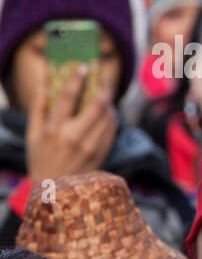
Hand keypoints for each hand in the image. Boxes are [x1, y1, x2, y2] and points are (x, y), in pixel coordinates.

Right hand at [26, 66, 117, 184]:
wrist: (57, 191)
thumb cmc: (41, 159)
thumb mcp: (32, 135)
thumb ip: (37, 110)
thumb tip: (44, 86)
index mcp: (54, 130)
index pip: (68, 98)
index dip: (77, 80)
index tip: (84, 67)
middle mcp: (74, 137)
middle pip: (97, 106)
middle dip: (104, 89)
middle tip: (105, 80)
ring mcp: (91, 147)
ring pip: (109, 118)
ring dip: (110, 104)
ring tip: (106, 97)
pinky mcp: (102, 154)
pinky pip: (112, 131)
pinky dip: (112, 119)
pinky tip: (108, 114)